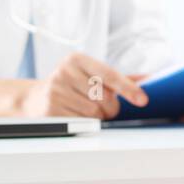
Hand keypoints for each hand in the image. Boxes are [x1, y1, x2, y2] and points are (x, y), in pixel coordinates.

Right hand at [18, 52, 148, 118]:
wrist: (34, 99)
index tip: (142, 99)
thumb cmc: (69, 86)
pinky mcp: (50, 109)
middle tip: (104, 108)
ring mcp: (55, 90)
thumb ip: (118, 78)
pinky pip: (81, 122)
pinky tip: (76, 116)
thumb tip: (149, 79)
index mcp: (77, 59)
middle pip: (103, 97)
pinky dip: (84, 124)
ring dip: (97, 117)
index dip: (128, 88)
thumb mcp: (90, 75)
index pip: (108, 74)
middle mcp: (64, 71)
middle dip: (110, 107)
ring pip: (94, 112)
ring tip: (87, 111)